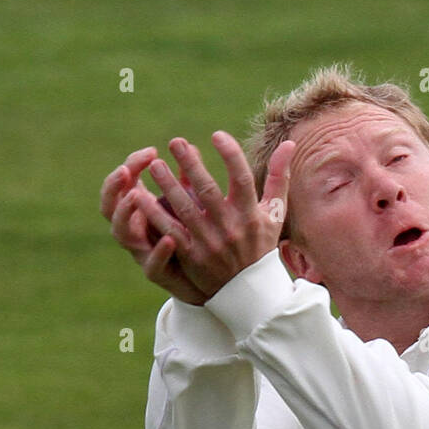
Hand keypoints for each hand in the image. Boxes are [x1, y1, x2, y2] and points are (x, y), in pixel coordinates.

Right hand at [100, 147, 207, 304]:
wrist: (205, 280)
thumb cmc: (193, 238)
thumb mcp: (189, 205)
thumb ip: (187, 179)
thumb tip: (191, 148)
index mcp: (139, 209)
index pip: (123, 182)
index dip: (132, 165)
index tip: (152, 152)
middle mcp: (134, 228)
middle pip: (110, 204)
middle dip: (114, 186)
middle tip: (125, 170)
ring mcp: (142, 251)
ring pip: (120, 233)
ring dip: (125, 213)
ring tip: (136, 196)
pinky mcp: (156, 273)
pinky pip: (151, 264)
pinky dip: (159, 251)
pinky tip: (171, 239)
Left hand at [132, 132, 296, 299]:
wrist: (250, 293)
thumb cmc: (261, 246)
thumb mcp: (274, 214)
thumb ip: (279, 178)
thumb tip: (289, 144)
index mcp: (250, 214)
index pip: (242, 179)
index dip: (231, 155)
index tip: (217, 135)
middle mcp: (230, 227)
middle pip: (208, 190)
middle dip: (191, 165)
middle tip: (175, 142)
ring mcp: (210, 243)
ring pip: (185, 209)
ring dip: (168, 185)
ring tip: (155, 165)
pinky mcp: (193, 256)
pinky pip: (170, 231)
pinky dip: (154, 214)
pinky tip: (139, 197)